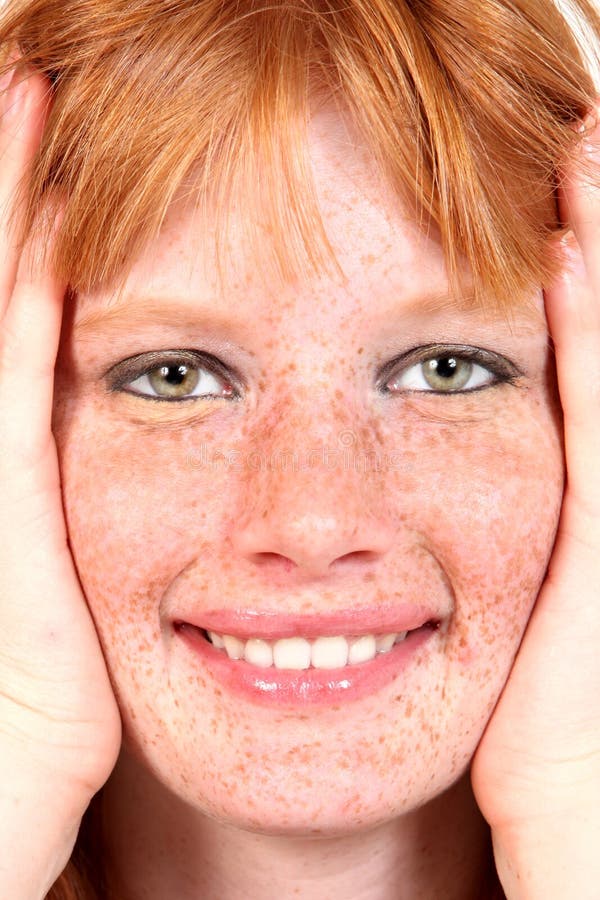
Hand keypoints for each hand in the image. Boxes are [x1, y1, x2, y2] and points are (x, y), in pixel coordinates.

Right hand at [0, 64, 120, 892]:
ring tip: (24, 84)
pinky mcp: (2, 498)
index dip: (13, 201)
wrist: (9, 773)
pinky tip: (50, 215)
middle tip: (23, 68)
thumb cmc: (42, 686)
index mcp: (0, 444)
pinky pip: (14, 372)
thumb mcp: (54, 559)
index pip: (5, 295)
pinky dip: (27, 289)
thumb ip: (55, 460)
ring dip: (5, 194)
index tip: (42, 119)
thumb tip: (102, 379)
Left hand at [471, 110, 599, 896]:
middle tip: (583, 149)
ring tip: (584, 156)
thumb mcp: (528, 621)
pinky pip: (593, 397)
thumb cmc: (547, 737)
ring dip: (598, 250)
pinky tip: (563, 247)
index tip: (552, 207)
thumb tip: (461, 502)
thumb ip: (516, 542)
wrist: (579, 805)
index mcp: (591, 500)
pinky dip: (583, 321)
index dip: (581, 279)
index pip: (584, 362)